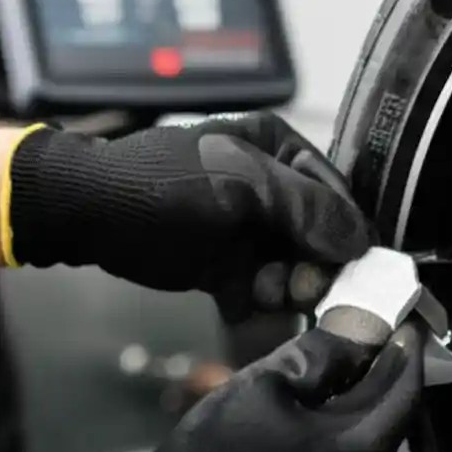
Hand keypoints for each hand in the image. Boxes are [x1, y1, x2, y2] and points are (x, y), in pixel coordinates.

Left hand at [5, 113, 370, 320]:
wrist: (89, 216)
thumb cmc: (164, 188)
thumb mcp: (240, 185)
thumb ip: (305, 208)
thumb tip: (361, 241)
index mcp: (280, 149)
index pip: (338, 197)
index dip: (344, 237)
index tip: (341, 271)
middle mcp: (271, 188)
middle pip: (320, 241)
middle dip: (308, 269)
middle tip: (287, 287)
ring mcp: (249, 229)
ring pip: (294, 271)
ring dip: (280, 289)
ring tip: (252, 290)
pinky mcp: (227, 265)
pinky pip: (261, 292)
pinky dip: (252, 302)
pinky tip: (230, 300)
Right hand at [98, 323, 422, 451]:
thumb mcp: (269, 384)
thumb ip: (323, 354)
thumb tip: (356, 333)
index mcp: (363, 451)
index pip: (405, 389)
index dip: (406, 350)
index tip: (401, 323)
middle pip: (387, 418)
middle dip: (376, 376)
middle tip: (358, 340)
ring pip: (363, 445)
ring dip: (352, 408)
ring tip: (327, 374)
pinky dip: (335, 439)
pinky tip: (305, 420)